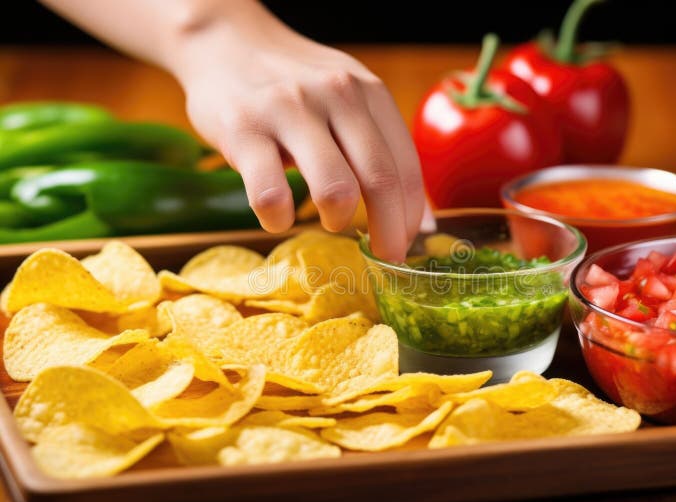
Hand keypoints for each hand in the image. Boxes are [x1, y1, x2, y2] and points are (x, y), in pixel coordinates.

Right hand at [172, 15, 423, 261]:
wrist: (226, 41)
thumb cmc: (295, 85)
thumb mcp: (348, 98)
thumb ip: (380, 148)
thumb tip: (420, 220)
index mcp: (369, 92)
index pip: (405, 167)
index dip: (411, 217)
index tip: (406, 245)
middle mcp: (336, 95)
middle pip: (380, 181)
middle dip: (388, 232)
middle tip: (383, 255)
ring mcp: (288, 110)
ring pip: (334, 189)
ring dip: (337, 220)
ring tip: (329, 222)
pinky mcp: (243, 128)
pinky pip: (270, 194)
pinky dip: (278, 220)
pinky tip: (277, 217)